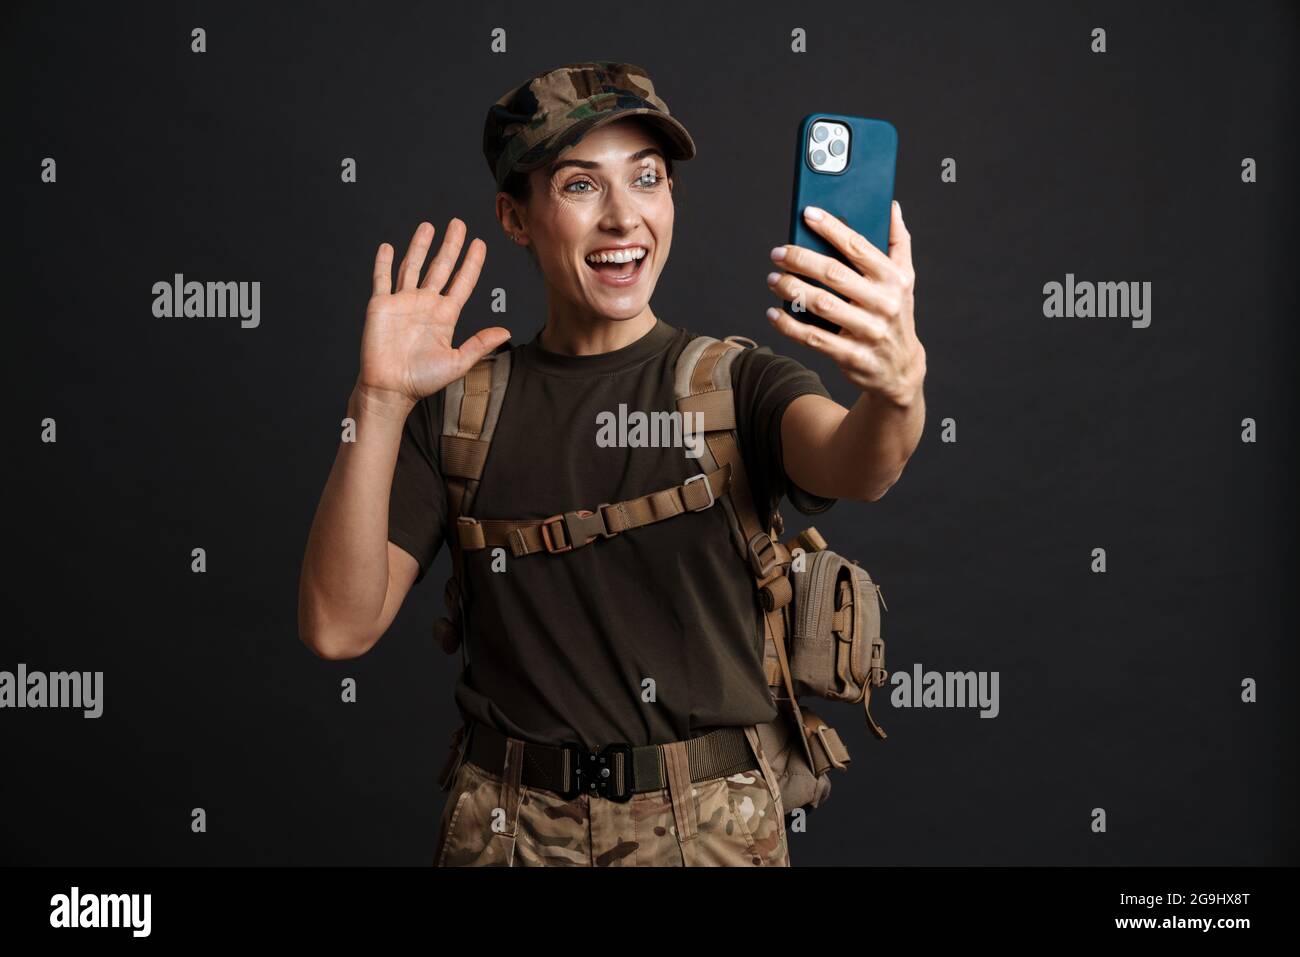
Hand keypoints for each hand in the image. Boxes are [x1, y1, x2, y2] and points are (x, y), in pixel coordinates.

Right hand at [357, 219, 509, 411]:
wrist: (390, 388)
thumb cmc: (422, 380)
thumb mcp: (457, 362)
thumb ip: (479, 344)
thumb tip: (505, 331)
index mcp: (445, 315)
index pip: (462, 282)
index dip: (471, 263)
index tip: (480, 243)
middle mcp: (425, 304)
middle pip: (440, 267)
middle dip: (450, 245)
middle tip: (458, 223)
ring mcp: (403, 302)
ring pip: (413, 266)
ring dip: (419, 246)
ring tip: (428, 226)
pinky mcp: (381, 305)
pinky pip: (382, 279)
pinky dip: (384, 262)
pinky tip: (389, 247)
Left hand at [765, 201, 924, 407]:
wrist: (900, 369)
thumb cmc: (896, 313)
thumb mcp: (905, 279)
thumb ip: (898, 242)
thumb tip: (891, 206)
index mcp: (894, 279)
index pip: (858, 246)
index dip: (831, 228)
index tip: (807, 214)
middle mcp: (883, 303)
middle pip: (833, 274)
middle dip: (800, 259)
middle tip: (778, 252)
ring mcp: (868, 331)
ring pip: (820, 304)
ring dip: (791, 289)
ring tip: (773, 279)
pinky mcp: (851, 356)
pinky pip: (813, 338)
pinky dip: (789, 325)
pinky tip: (773, 312)